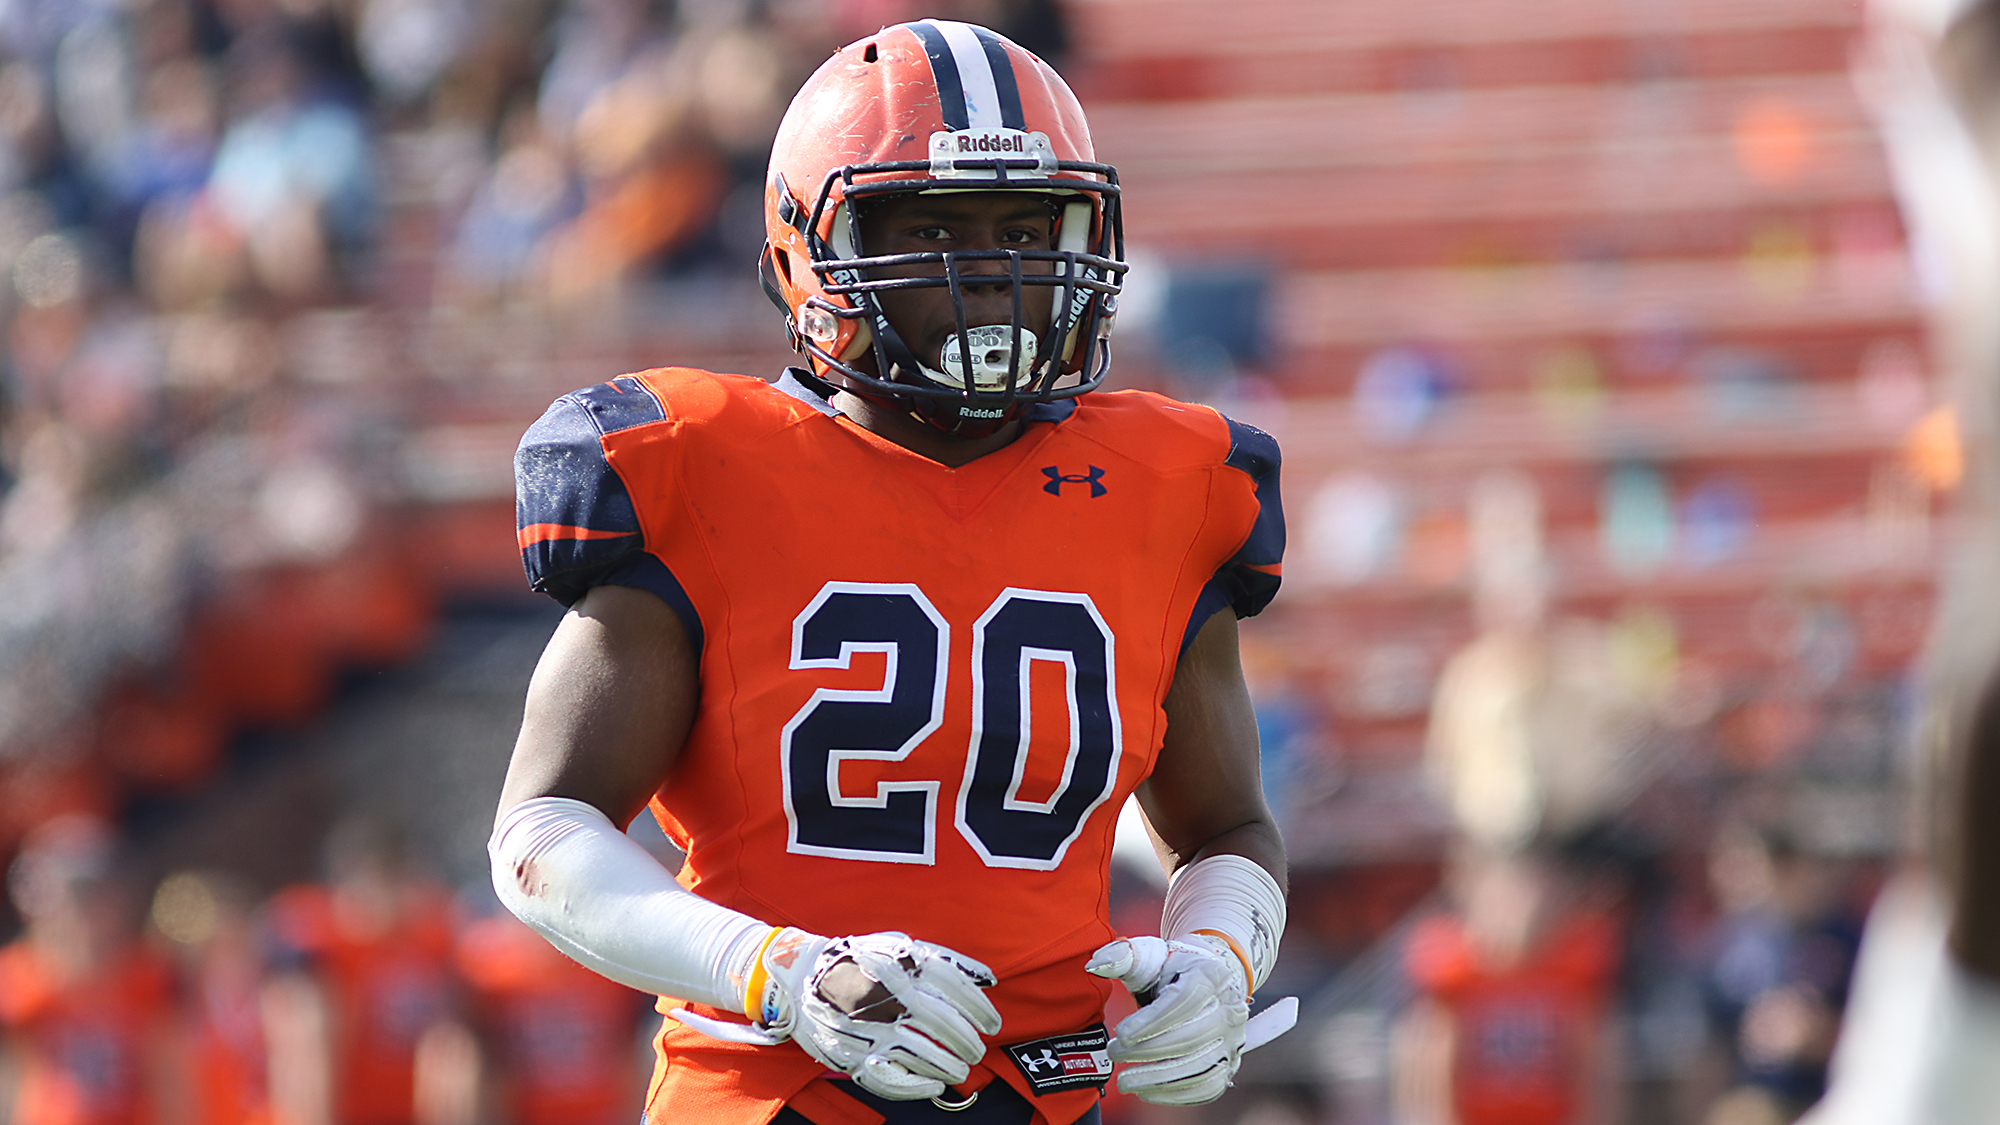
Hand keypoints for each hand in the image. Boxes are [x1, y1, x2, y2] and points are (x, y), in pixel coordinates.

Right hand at [757, 929, 1002, 1099]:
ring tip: (961, 1068)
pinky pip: (891, 1078)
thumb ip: (943, 960)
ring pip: (923, 1054)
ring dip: (950, 1066)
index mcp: (898, 965)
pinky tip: (934, 1085)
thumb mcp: (897, 947)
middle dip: (967, 1040)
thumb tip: (989, 978)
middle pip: (943, 1023)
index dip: (979, 1008)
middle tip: (977, 1049)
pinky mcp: (852, 1054)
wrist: (799, 977)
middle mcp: (885, 996)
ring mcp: (868, 1028)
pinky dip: (917, 1087)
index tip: (992, 1023)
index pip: (953, 987)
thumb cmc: (856, 960)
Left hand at [1087, 935, 1247, 1104]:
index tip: (1122, 1033)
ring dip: (1158, 1079)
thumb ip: (1121, 956)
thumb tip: (1095, 965)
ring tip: (1124, 1080)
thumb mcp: (1148, 955)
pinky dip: (1175, 1094)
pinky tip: (1146, 1091)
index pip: (1184, 1000)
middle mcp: (1230, 1009)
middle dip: (1148, 1050)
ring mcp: (1233, 1039)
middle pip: (1190, 1037)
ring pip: (1199, 1067)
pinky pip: (1207, 1087)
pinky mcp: (1229, 1063)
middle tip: (1114, 1053)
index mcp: (1212, 974)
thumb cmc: (1170, 969)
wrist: (1202, 983)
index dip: (1152, 1020)